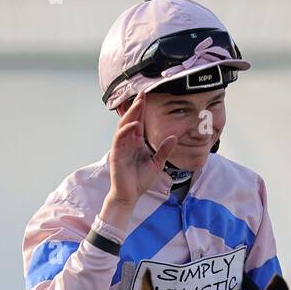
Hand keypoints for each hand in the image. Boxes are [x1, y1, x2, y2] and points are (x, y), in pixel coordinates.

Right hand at [106, 92, 177, 208]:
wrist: (130, 195)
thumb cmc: (140, 180)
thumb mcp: (157, 164)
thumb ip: (164, 150)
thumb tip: (174, 138)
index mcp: (136, 143)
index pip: (139, 122)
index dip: (142, 110)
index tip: (146, 97)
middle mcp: (128, 142)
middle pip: (131, 120)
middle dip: (136, 107)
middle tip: (142, 94)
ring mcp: (120, 147)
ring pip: (124, 126)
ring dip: (131, 114)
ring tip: (138, 103)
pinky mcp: (116, 154)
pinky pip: (119, 139)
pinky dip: (126, 131)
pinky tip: (133, 124)